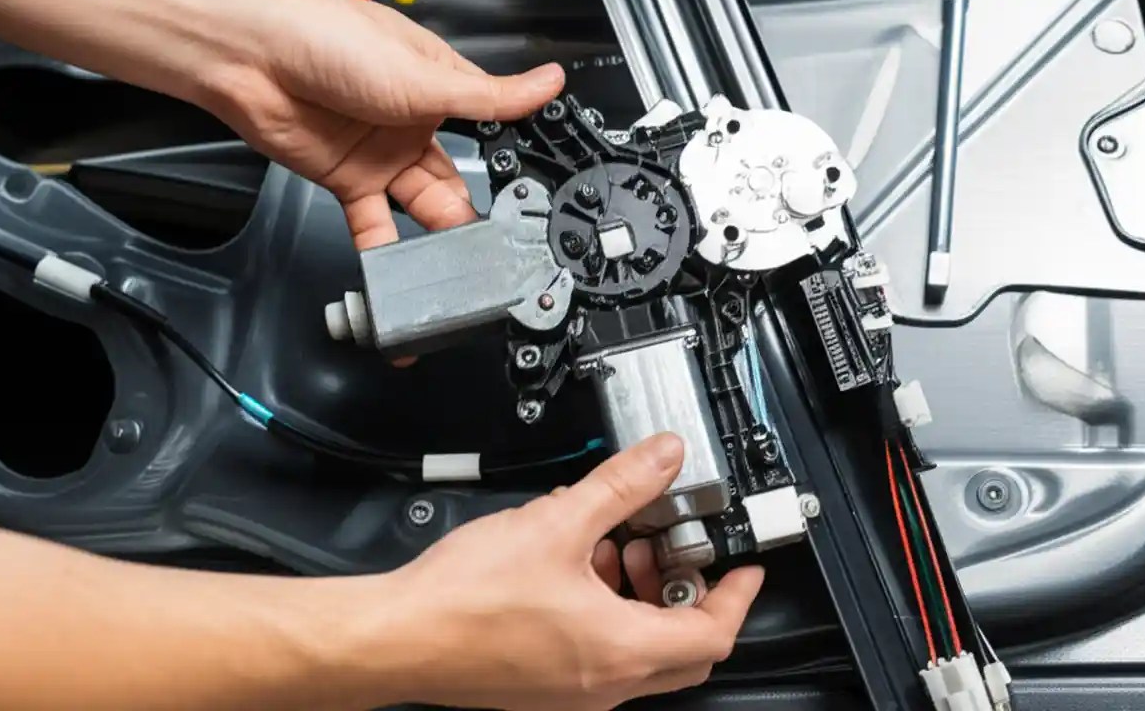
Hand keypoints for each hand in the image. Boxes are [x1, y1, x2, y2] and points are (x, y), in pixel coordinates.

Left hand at [198, 0, 564, 249]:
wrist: (253, 60)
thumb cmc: (331, 40)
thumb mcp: (426, 75)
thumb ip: (489, 97)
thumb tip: (548, 84)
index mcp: (440, 89)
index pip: (489, 133)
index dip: (508, 167)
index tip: (528, 201)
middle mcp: (414, 125)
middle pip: (456, 183)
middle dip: (474, 216)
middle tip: (492, 246)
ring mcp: (382, 157)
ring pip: (422, 209)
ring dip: (438, 238)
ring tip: (457, 264)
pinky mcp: (349, 183)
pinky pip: (376, 228)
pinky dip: (390, 254)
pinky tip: (405, 271)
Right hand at [378, 433, 765, 710]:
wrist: (399, 637)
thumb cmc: (466, 598)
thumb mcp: (559, 522)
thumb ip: (621, 486)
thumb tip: (663, 457)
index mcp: (621, 649)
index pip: (714, 633)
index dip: (738, 595)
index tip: (745, 568)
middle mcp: (605, 685)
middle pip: (684, 652)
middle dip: (688, 595)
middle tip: (673, 551)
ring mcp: (573, 695)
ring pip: (638, 654)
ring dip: (641, 601)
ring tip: (613, 549)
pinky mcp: (543, 690)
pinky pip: (600, 659)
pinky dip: (606, 617)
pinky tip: (573, 571)